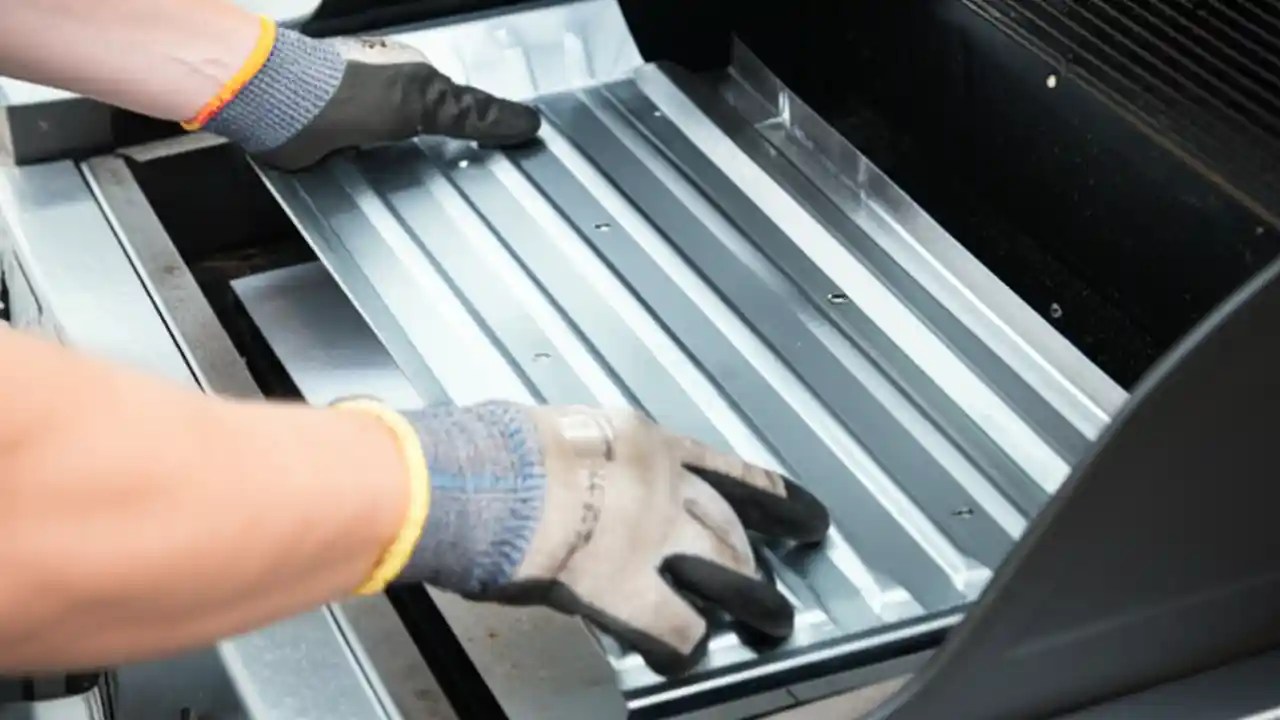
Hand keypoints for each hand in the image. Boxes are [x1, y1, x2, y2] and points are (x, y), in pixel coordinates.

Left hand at [195, 23, 540, 170]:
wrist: (273, 106)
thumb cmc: (336, 90)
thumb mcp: (422, 102)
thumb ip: (473, 114)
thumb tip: (525, 122)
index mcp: (411, 74)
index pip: (462, 105)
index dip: (487, 128)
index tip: (512, 149)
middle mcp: (385, 97)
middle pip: (434, 133)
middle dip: (452, 155)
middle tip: (479, 182)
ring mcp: (357, 125)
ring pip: (403, 158)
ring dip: (415, 177)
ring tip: (438, 199)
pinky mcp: (333, 153)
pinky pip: (370, 177)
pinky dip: (382, 189)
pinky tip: (389, 198)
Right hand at [393, 403, 829, 676]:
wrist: (486, 477)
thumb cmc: (503, 448)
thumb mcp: (567, 432)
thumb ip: (595, 458)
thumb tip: (583, 478)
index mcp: (649, 444)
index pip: (731, 472)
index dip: (776, 498)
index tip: (804, 514)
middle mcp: (667, 488)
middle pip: (732, 525)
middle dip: (754, 553)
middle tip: (769, 573)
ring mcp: (658, 539)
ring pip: (730, 572)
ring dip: (753, 599)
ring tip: (772, 618)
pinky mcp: (632, 589)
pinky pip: (679, 627)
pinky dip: (685, 644)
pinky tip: (686, 654)